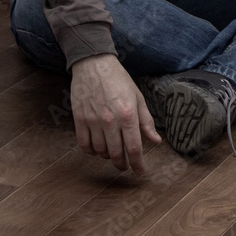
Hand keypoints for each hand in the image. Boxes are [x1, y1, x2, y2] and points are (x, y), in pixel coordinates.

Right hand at [70, 54, 160, 173]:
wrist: (94, 64)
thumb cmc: (119, 79)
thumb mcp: (138, 97)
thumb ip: (146, 121)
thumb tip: (156, 141)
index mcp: (128, 114)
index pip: (134, 147)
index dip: (138, 163)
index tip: (140, 171)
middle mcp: (110, 120)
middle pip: (116, 154)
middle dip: (122, 164)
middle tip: (125, 166)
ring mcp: (93, 121)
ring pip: (100, 151)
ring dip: (107, 156)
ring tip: (112, 153)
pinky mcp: (79, 119)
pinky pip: (84, 144)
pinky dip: (91, 151)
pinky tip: (97, 148)